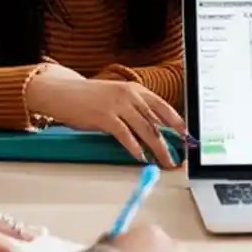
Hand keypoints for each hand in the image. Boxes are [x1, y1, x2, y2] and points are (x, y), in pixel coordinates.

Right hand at [26, 64, 187, 167]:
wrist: (63, 93)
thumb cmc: (90, 98)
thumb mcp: (118, 97)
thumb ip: (136, 109)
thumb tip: (156, 128)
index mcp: (136, 90)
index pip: (164, 107)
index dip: (178, 123)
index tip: (188, 137)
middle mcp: (130, 95)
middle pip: (157, 122)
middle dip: (171, 141)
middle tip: (179, 156)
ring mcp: (118, 105)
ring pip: (145, 130)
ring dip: (158, 149)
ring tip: (165, 161)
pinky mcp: (105, 117)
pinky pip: (125, 135)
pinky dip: (135, 148)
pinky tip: (141, 157)